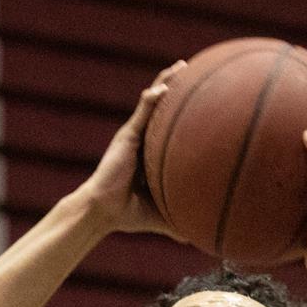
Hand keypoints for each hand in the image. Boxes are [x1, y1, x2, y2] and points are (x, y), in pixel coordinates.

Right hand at [72, 62, 184, 237]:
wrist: (103, 211)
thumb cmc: (127, 214)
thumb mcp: (158, 215)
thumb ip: (176, 221)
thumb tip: (195, 239)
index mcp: (149, 154)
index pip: (167, 126)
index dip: (181, 111)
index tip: (202, 99)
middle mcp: (141, 140)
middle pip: (161, 107)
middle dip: (176, 87)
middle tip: (194, 72)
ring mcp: (133, 136)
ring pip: (151, 102)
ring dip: (166, 83)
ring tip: (182, 67)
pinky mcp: (126, 137)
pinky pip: (141, 113)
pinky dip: (152, 99)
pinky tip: (164, 89)